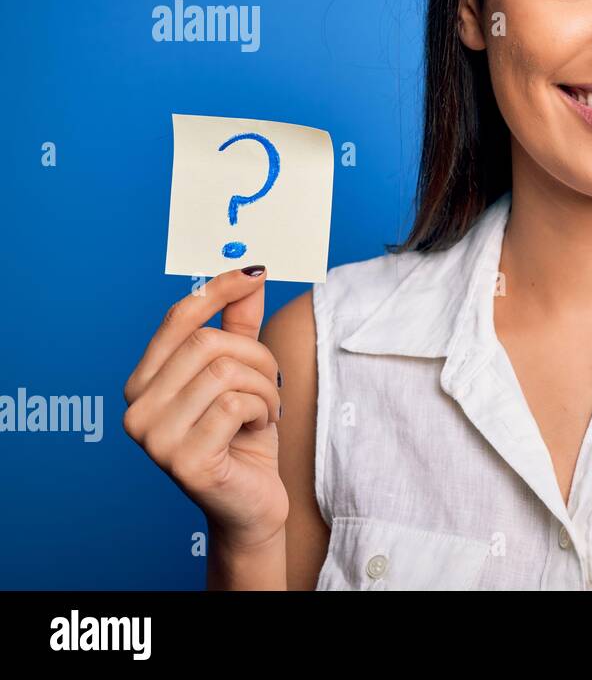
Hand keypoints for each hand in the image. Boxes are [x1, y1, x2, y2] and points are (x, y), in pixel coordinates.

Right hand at [123, 265, 287, 551]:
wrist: (252, 503)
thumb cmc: (244, 437)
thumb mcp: (244, 373)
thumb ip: (240, 325)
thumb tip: (250, 273)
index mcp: (143, 383)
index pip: (178, 320)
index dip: (218, 291)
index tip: (255, 272)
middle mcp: (137, 409)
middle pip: (208, 342)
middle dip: (256, 358)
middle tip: (270, 385)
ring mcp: (154, 438)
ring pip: (225, 372)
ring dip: (264, 388)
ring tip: (263, 412)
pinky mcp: (183, 461)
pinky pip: (236, 405)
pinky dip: (262, 411)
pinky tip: (256, 431)